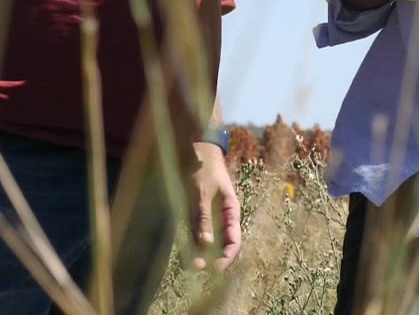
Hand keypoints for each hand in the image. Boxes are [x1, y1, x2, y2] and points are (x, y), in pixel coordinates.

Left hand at [189, 142, 241, 270]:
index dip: (227, 257)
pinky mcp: (197, 214)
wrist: (197, 150)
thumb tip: (206, 243)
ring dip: (200, 253)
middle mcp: (222, 217)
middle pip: (222, 245)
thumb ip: (203, 216)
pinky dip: (192, 243)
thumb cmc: (204, 169)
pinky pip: (197, 233)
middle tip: (196, 267)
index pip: (234, 241)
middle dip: (211, 259)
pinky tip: (185, 252)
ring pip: (208, 241)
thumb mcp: (203, 192)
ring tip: (189, 265)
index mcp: (231, 211)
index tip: (215, 268)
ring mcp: (210, 216)